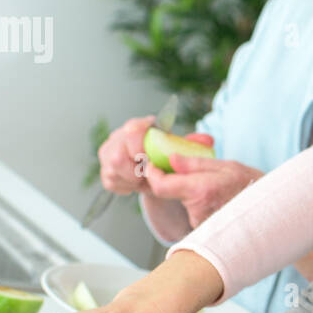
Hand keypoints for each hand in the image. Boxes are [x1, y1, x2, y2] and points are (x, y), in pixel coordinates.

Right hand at [98, 117, 216, 196]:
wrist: (156, 169)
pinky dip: (126, 187)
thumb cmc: (168, 156)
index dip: (141, 148)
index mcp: (139, 126)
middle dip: (135, 170)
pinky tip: (136, 183)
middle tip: (149, 174)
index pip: (133, 130)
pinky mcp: (105, 169)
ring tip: (144, 179)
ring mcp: (108, 152)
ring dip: (132, 179)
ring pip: (112, 169)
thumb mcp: (181, 149)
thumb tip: (208, 140)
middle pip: (117, 155)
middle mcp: (119, 136)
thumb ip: (193, 144)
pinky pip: (110, 182)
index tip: (152, 161)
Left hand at [145, 154, 262, 228]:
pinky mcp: (204, 230)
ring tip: (214, 189)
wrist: (271, 212)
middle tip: (193, 173)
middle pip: (171, 193)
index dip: (152, 175)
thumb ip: (194, 163)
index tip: (153, 166)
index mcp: (201, 190)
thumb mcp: (226, 166)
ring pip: (184, 203)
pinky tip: (218, 201)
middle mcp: (198, 209)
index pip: (161, 186)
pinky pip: (194, 212)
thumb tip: (170, 159)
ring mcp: (200, 222)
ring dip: (192, 194)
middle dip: (175, 181)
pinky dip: (200, 204)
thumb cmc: (252, 186)